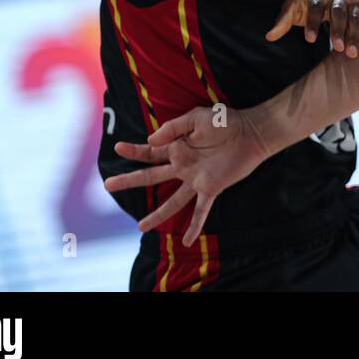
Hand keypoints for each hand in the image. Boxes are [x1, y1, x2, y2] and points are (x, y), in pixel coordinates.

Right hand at [104, 104, 272, 245]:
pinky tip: (186, 242)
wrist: (251, 132)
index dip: (134, 150)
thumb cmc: (225, 121)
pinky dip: (195, 225)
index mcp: (177, 147)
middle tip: (107, 185)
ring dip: (157, 215)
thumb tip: (151, 138)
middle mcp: (183, 165)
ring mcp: (195, 179)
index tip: (117, 148)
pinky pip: (201, 210)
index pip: (150, 151)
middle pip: (151, 176)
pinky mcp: (211, 188)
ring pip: (172, 201)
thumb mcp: (196, 117)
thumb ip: (174, 127)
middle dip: (129, 180)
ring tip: (141, 227)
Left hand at [267, 0, 358, 58]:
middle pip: (338, 11)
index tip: (309, 40)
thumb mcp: (293, 9)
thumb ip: (283, 22)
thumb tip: (269, 37)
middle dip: (338, 30)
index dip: (313, 23)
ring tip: (352, 54)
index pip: (315, 7)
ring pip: (355, 16)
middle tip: (337, 49)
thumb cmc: (308, 3)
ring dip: (355, 34)